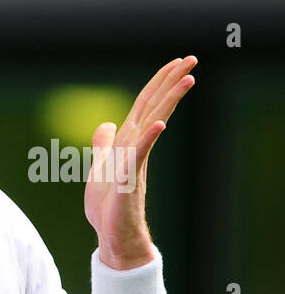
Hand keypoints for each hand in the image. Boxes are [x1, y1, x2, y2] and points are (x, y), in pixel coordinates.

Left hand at [86, 55, 194, 268]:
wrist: (111, 236)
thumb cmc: (108, 206)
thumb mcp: (100, 168)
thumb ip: (104, 146)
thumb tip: (106, 124)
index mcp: (128, 143)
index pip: (144, 105)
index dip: (158, 83)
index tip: (176, 62)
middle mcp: (136, 148)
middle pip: (154, 107)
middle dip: (170, 82)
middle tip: (192, 58)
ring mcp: (135, 162)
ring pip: (152, 124)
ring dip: (168, 101)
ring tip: (187, 78)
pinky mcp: (129, 179)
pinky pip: (138, 155)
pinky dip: (147, 139)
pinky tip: (158, 123)